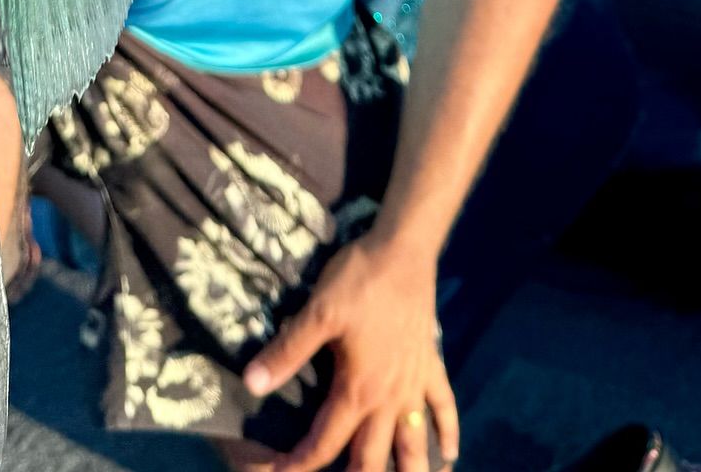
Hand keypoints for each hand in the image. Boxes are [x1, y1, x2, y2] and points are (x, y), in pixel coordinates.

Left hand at [243, 236, 457, 471]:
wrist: (403, 252)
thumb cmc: (358, 280)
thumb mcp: (317, 313)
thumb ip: (287, 351)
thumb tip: (252, 384)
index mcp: (358, 391)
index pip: (325, 444)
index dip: (298, 463)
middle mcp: (390, 399)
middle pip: (372, 459)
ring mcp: (415, 385)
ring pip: (415, 444)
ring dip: (408, 469)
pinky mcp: (431, 365)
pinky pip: (445, 407)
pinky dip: (447, 433)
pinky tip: (448, 454)